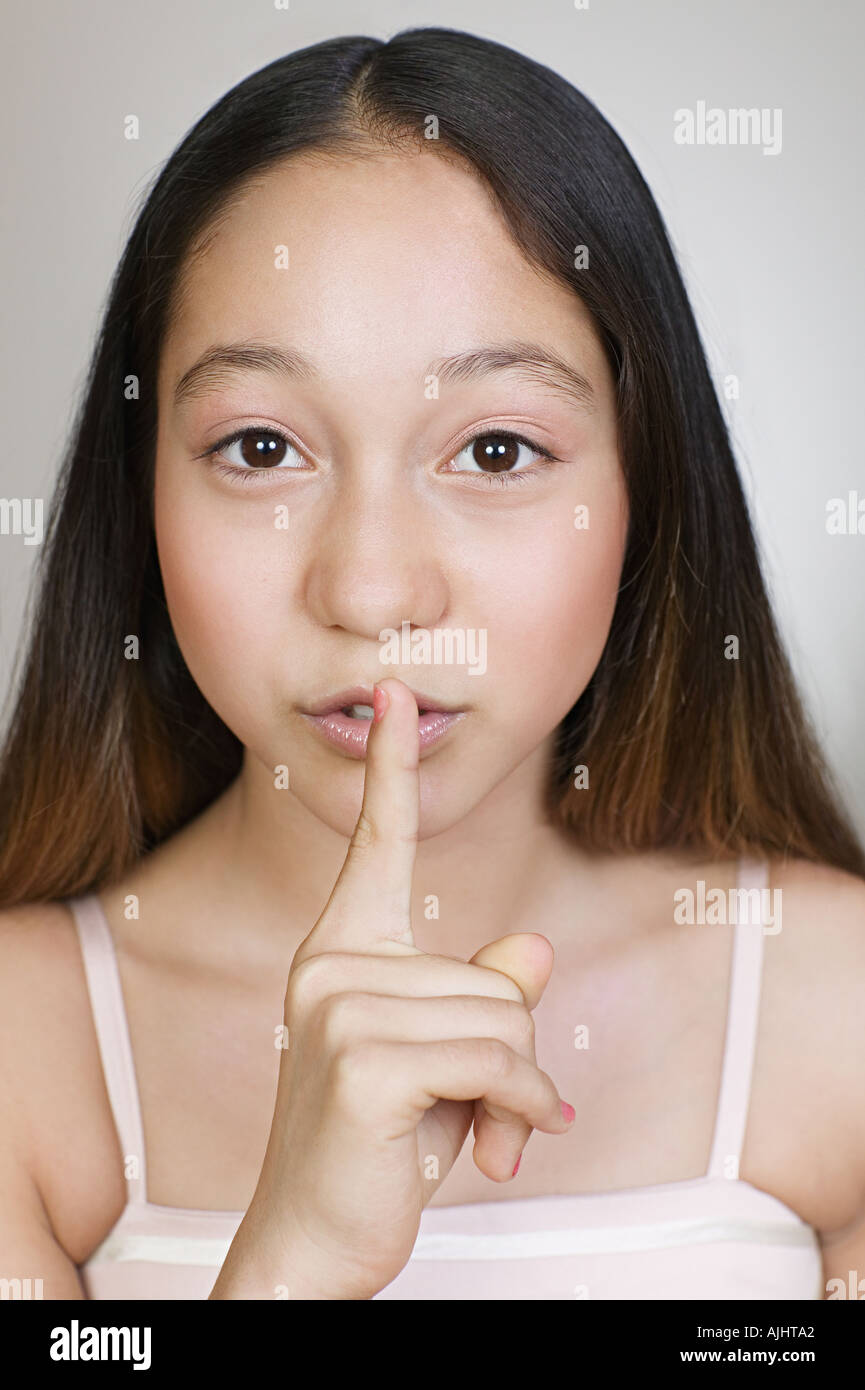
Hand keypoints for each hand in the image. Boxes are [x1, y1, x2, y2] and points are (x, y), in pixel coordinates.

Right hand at [247, 677, 574, 1298]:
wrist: (313, 1244)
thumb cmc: (378, 1149)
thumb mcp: (445, 1061)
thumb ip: (483, 996)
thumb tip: (534, 944)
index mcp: (343, 953)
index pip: (376, 844)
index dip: (392, 766)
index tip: (398, 690)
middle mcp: (333, 966)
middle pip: (496, 973)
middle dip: (512, 1056)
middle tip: (483, 1115)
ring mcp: (341, 1007)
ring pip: (505, 1019)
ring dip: (517, 1091)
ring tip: (481, 1136)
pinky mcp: (363, 1057)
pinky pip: (497, 1060)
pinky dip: (521, 1112)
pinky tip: (498, 1151)